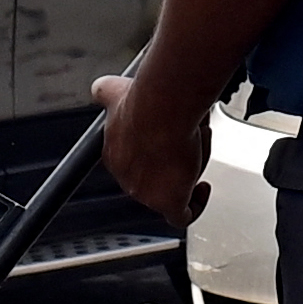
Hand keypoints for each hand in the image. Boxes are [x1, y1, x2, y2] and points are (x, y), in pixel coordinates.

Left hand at [92, 71, 206, 232]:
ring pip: (167, 194)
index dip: (151, 154)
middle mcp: (127, 175)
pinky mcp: (169, 203)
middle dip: (170, 166)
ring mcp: (145, 192)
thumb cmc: (144, 102)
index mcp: (115, 152)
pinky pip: (181, 216)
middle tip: (187, 148)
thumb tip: (100, 87)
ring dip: (184, 179)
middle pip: (150, 180)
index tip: (165, 144)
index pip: (133, 162)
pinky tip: (202, 190)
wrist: (163, 110)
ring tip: (198, 157)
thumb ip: (107, 92)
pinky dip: (194, 206)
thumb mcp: (116, 91)